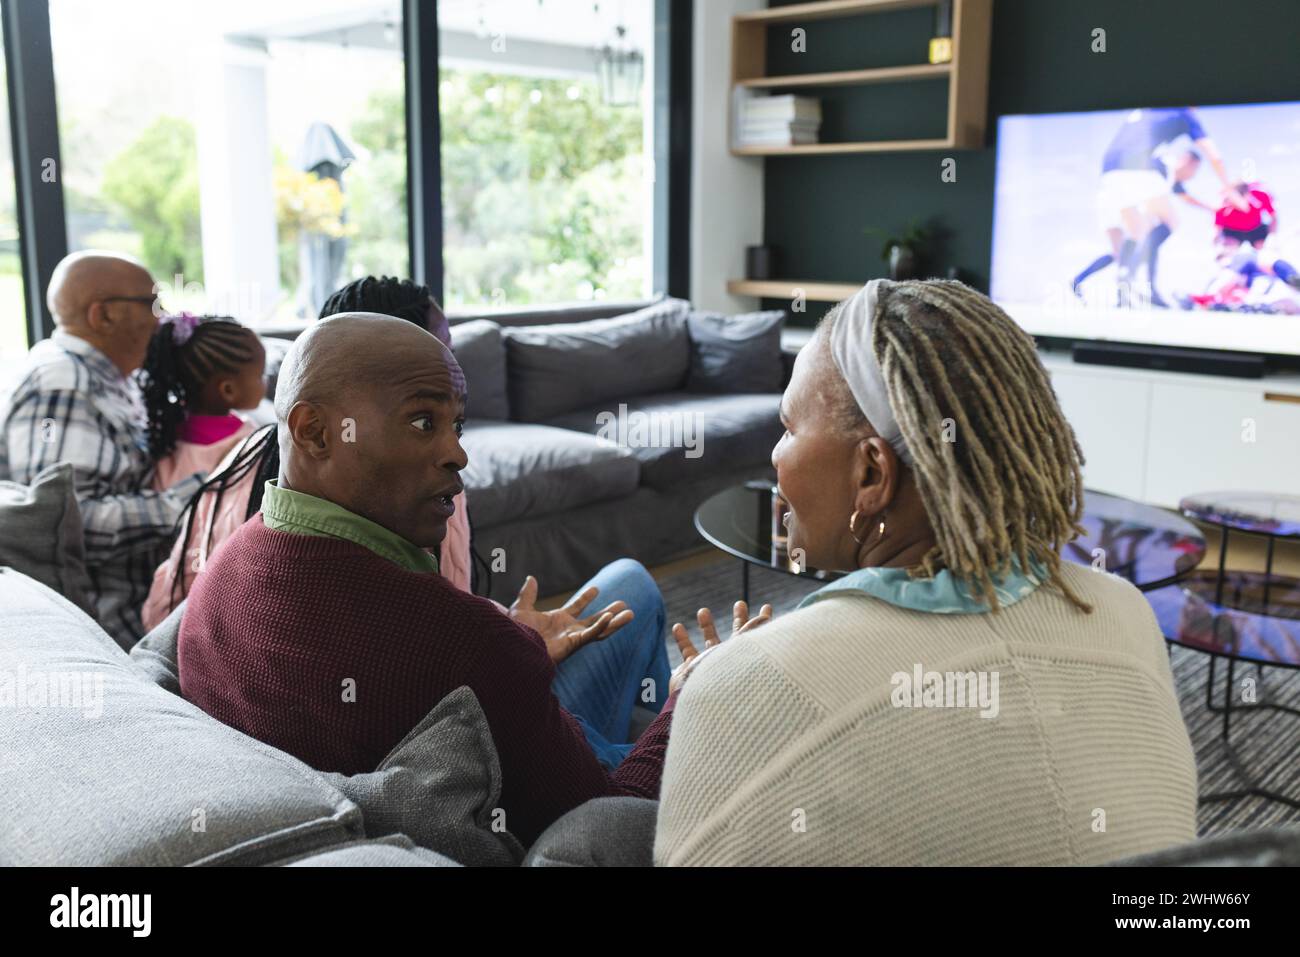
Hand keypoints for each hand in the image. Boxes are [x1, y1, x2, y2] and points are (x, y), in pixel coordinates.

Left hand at [509, 575, 633, 663]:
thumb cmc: (514, 633)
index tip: (597, 589)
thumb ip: (528, 594)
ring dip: (615, 622)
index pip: (576, 607)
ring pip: (599, 629)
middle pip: (594, 620)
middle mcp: (568, 630)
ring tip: (631, 613)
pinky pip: (590, 634)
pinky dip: (601, 626)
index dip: (586, 598)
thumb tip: (531, 578)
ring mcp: (572, 637)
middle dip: (610, 612)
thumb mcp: (521, 609)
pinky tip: (612, 618)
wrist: (512, 648)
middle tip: (625, 604)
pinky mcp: (573, 644)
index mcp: (558, 620)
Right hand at [668, 600, 772, 695]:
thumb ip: (750, 633)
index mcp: (744, 656)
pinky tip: (678, 626)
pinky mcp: (691, 671)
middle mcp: (730, 660)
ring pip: (709, 641)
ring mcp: (710, 665)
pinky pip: (686, 651)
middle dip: (738, 618)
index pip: (757, 635)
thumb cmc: (723, 680)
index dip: (762, 621)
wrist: (699, 705)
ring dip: (707, 625)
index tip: (767, 606)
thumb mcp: (739, 652)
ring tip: (703, 610)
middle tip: (740, 603)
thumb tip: (765, 618)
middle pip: (736, 635)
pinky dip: (682, 638)